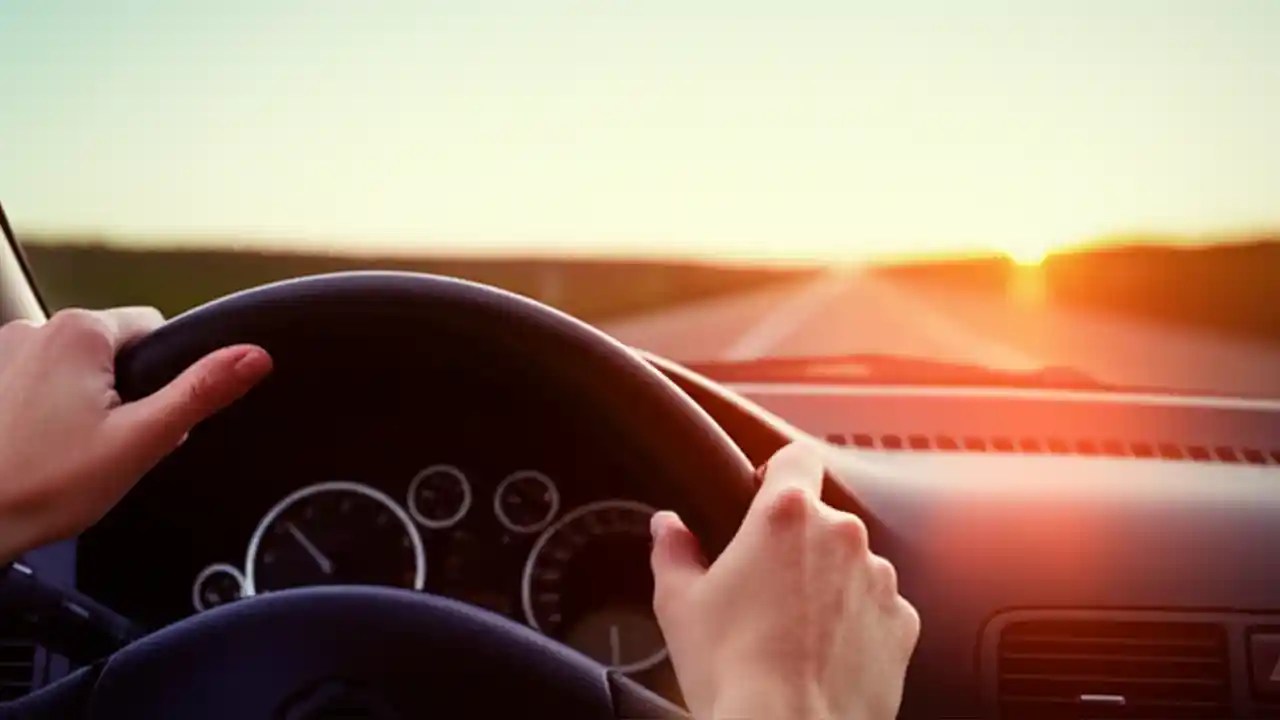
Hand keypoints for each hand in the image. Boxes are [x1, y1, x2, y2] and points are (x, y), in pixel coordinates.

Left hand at [0, 308, 271, 562]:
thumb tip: (255, 355)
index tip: (140, 420)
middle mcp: (34, 329)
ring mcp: (1, 353)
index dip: (160, 378)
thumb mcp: (141, 440)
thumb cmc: (43, 487)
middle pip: (112, 351)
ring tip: (67, 451)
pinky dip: (45, 411)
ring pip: (74, 369)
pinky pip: (36, 383)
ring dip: (80, 402)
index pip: (153, 329)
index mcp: (79, 332)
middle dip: (120, 393)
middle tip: (105, 445)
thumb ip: (201, 391)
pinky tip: (37, 449)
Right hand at [650, 442, 919, 719]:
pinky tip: (823, 654)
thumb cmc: (730, 669)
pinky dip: (856, 623)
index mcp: (786, 515)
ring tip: (793, 630)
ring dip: (829, 584)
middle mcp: (842, 535)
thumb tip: (666, 527)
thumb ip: (673, 551)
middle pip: (821, 519)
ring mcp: (879, 579)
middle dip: (796, 545)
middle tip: (763, 588)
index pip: (796, 458)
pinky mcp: (903, 623)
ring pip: (851, 564)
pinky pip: (877, 608)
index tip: (762, 495)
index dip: (777, 473)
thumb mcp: (679, 604)